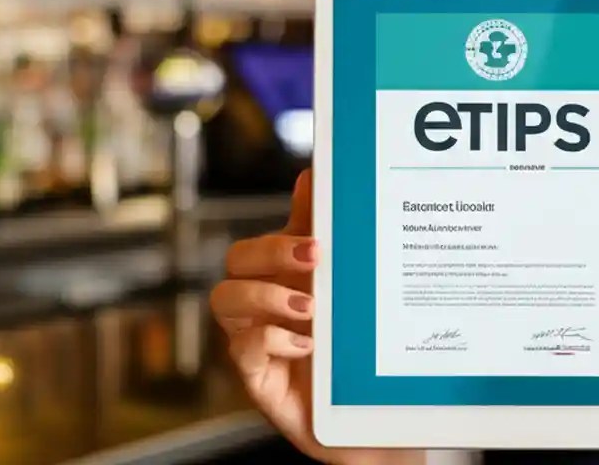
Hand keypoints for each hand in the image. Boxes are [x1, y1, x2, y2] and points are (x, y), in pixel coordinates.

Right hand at [210, 170, 413, 464]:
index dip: (280, 228)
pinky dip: (271, 340)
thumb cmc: (358, 355)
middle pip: (237, 260)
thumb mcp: (351, 293)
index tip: (314, 230)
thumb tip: (312, 177)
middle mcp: (266, 304)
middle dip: (270, 251)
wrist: (372, 420)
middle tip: (314, 257)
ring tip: (310, 308)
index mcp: (288, 278)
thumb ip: (332, 239)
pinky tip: (306, 345)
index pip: (265, 239)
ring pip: (226, 298)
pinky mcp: (256, 376)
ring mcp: (256, 339)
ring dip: (266, 295)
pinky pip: (241, 348)